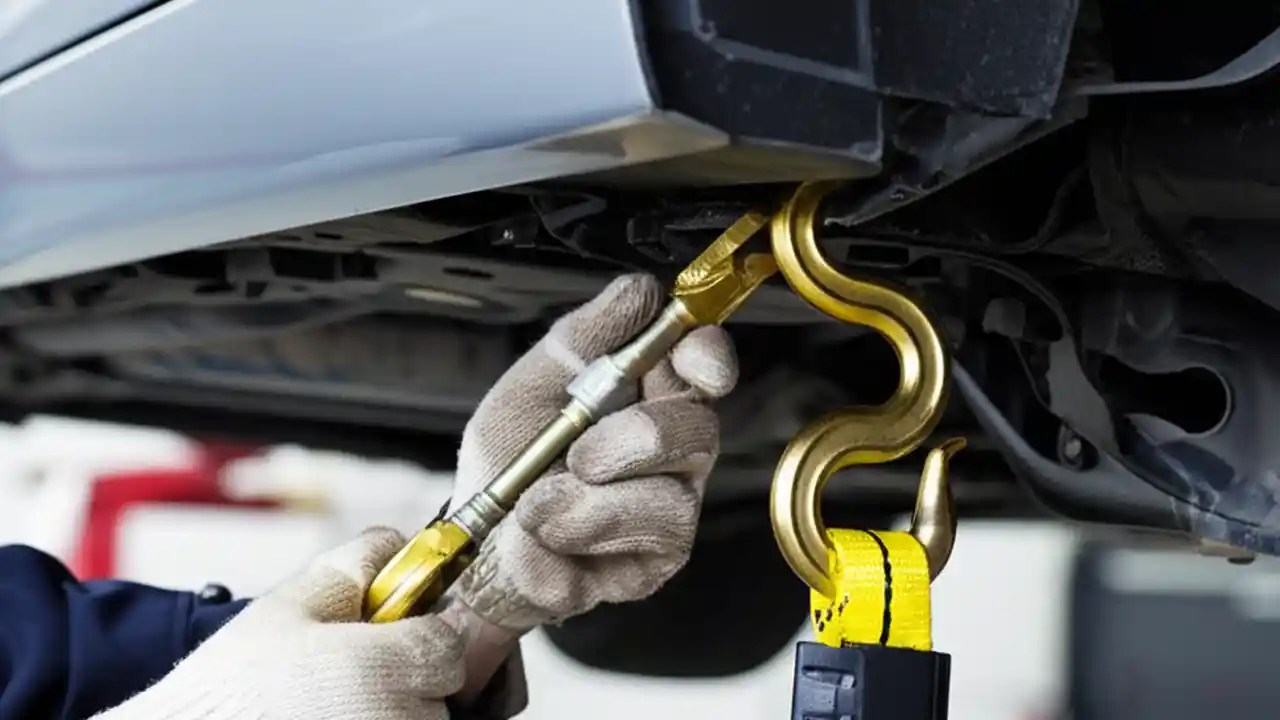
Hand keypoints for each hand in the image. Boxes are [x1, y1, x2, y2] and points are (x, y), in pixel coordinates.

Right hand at [96, 529, 463, 719]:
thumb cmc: (230, 690)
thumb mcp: (288, 607)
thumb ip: (353, 565)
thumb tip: (396, 542)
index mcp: (386, 671)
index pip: (449, 646)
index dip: (416, 638)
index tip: (384, 643)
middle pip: (442, 690)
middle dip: (408, 680)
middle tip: (352, 681)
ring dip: (398, 711)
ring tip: (338, 707)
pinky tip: (337, 719)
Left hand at [451, 273, 737, 632]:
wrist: (475, 545)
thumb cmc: (509, 463)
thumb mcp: (531, 384)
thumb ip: (585, 336)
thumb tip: (639, 291)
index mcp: (650, 394)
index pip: (705, 364)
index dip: (707, 355)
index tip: (688, 354)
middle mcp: (675, 448)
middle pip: (698, 427)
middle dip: (633, 437)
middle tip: (577, 453)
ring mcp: (673, 503)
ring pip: (668, 490)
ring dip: (590, 495)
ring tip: (539, 503)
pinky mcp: (661, 555)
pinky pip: (641, 535)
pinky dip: (580, 528)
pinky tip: (550, 532)